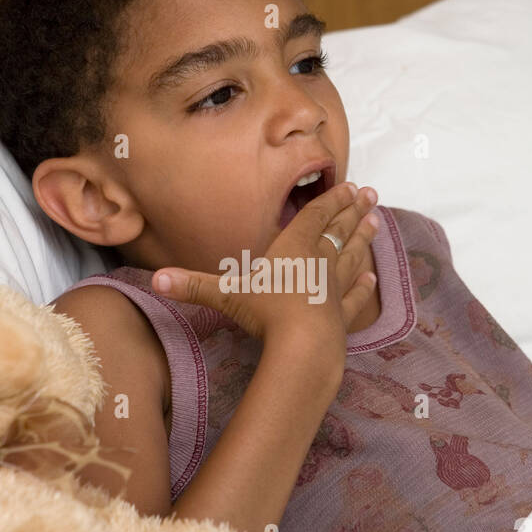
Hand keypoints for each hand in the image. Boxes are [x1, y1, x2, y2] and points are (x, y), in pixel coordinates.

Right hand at [149, 182, 379, 352]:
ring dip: (364, 238)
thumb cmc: (267, 313)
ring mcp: (334, 289)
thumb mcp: (227, 295)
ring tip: (376, 222)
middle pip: (340, 230)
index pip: (316, 216)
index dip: (332, 200)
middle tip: (370, 195)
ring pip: (353, 256)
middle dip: (354, 211)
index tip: (349, 186)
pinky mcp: (342, 316)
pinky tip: (372, 280)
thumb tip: (156, 280)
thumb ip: (194, 285)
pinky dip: (364, 287)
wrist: (303, 346)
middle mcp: (319, 262)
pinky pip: (355, 297)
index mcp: (295, 247)